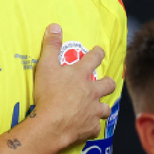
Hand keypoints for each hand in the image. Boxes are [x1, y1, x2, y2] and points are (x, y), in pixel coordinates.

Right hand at [31, 24, 114, 148]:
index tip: (99, 51)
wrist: (52, 123)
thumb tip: (55, 26)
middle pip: (108, 84)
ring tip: (96, 108)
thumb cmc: (48, 94)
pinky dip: (90, 126)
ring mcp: (93, 110)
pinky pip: (94, 127)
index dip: (98, 53)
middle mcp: (91, 91)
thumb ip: (50, 46)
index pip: (94, 58)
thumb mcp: (45, 65)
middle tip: (104, 82)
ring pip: (105, 108)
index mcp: (81, 75)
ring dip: (101, 107)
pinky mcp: (91, 127)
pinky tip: (85, 127)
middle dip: (108, 82)